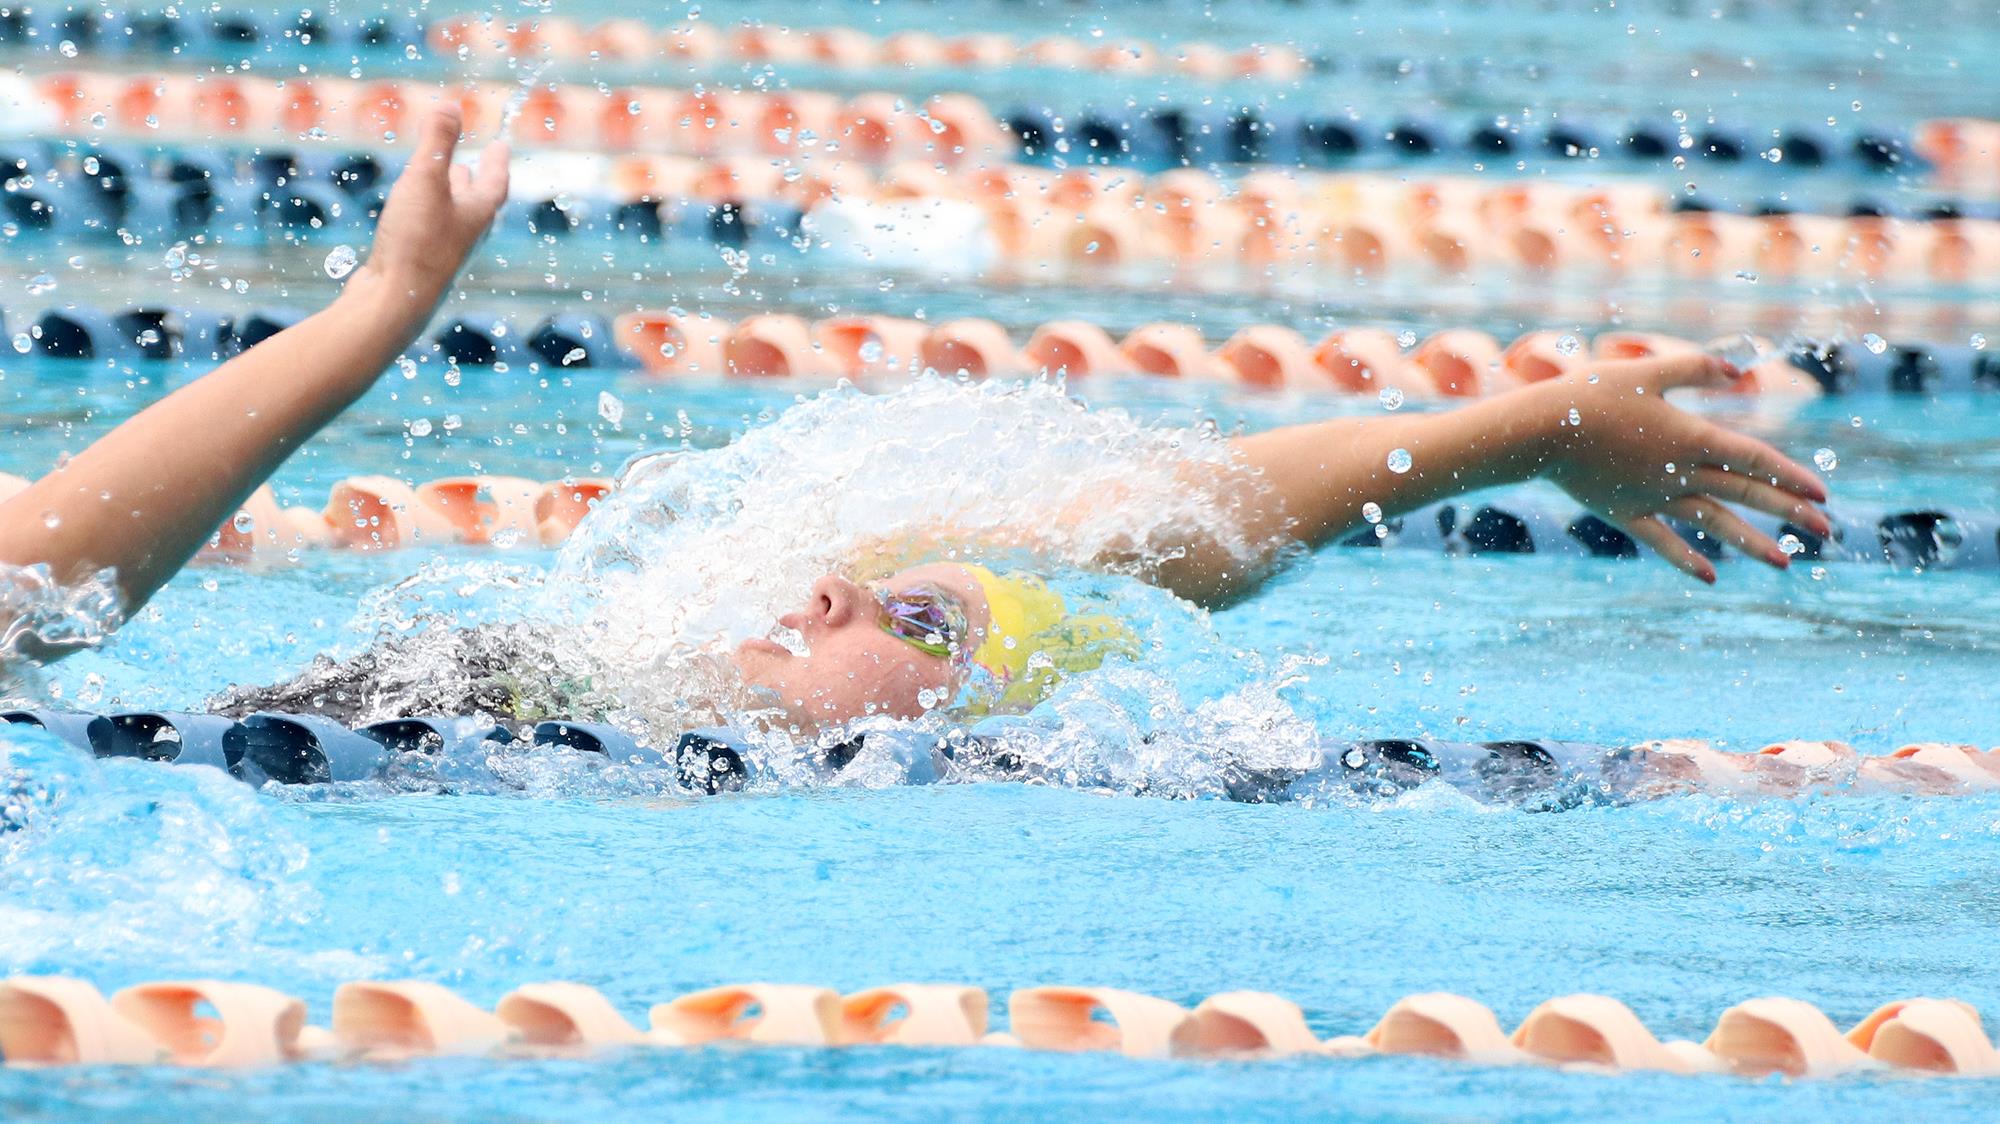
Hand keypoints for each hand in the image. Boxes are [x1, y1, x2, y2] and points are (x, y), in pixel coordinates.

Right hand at [355, 106, 508, 307]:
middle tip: (477, 163)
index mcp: (478, 214)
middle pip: (477, 200)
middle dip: (476, 178)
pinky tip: (411, 213)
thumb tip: (452, 103)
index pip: (496, 180)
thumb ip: (437, 141)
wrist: (394, 301)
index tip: (501, 145)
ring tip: (446, 181)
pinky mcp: (418, 264)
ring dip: (451, 195)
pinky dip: (426, 213)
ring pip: (451, 216)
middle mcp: (466, 235)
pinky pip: (427, 231)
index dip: (498, 160)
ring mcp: (442, 252)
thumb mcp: (426, 179)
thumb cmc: (416, 240)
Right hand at [1529, 354, 1830, 582]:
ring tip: (1785, 563)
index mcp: (1690, 436)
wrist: (1540, 432)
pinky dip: (1685, 559)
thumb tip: (1738, 370)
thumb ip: (1696, 368)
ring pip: (1713, 522)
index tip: (1822, 495)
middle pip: (1744, 493)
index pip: (1753, 459)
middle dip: (1789, 513)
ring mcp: (1653, 497)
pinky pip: (1661, 540)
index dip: (1790, 476)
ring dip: (1751, 544)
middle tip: (1827, 532)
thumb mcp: (1647, 371)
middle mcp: (1679, 472)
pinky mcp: (1625, 512)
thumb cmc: (1590, 394)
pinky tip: (1710, 577)